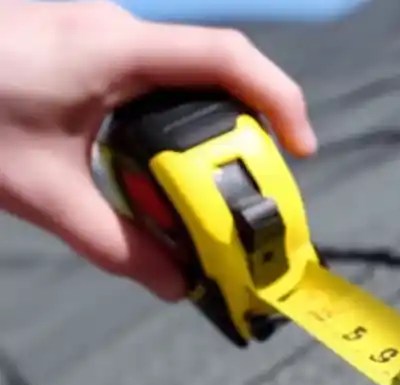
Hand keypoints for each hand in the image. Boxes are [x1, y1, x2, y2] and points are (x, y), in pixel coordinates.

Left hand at [0, 1, 314, 300]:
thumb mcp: (41, 193)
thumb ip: (116, 245)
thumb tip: (179, 286)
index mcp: (115, 50)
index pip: (227, 58)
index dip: (281, 99)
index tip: (302, 151)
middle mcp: (114, 26)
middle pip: (216, 66)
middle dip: (249, 124)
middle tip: (256, 182)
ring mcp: (97, 27)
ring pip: (184, 68)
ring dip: (207, 120)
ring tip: (209, 177)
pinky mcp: (82, 38)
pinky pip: (151, 70)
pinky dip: (172, 112)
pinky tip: (155, 153)